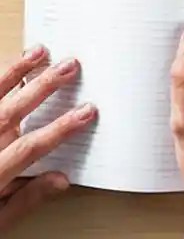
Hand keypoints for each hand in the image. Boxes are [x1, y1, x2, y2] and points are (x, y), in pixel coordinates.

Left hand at [0, 45, 96, 231]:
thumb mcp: (0, 219)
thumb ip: (27, 199)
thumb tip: (60, 181)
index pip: (30, 146)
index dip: (61, 128)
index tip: (86, 113)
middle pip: (12, 112)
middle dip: (43, 87)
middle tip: (69, 67)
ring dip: (15, 72)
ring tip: (38, 52)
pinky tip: (7, 66)